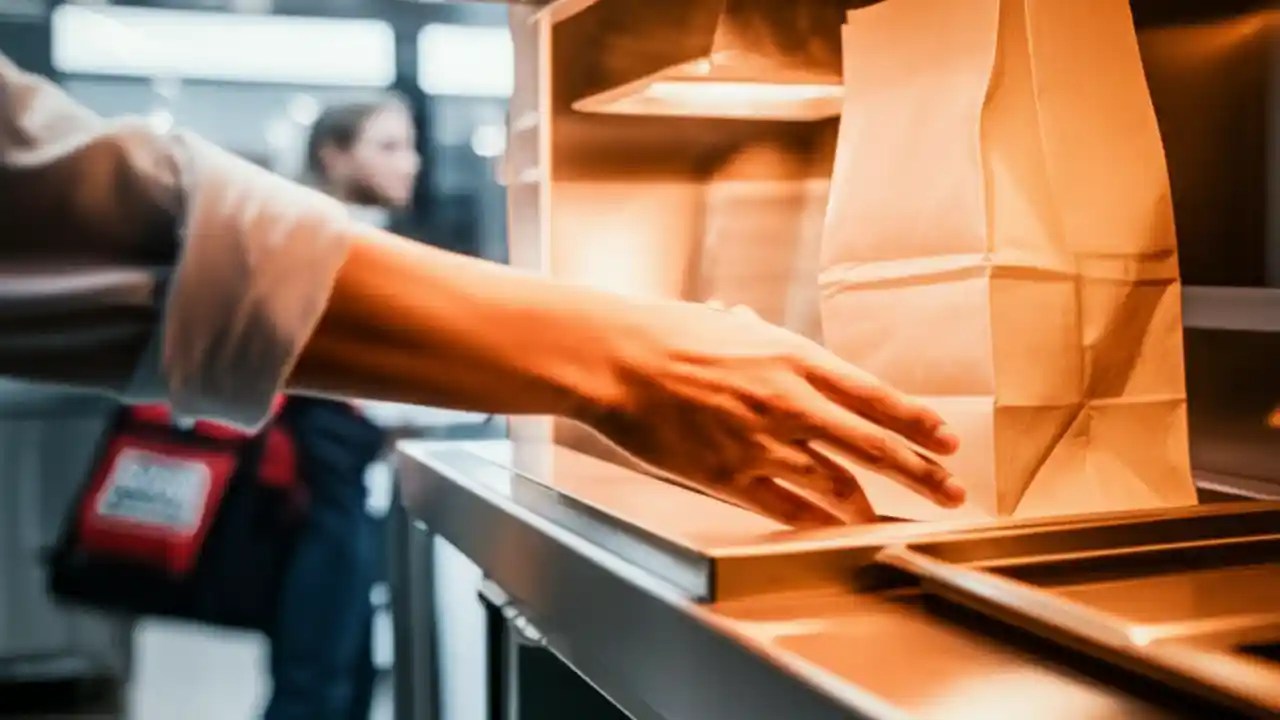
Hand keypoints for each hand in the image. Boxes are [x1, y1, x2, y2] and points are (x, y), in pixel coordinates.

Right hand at [580, 299, 962, 525]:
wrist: (618, 359)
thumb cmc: (667, 334)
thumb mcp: (724, 324)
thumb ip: (751, 333)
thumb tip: (751, 323)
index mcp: (795, 359)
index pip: (875, 397)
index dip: (917, 423)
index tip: (948, 441)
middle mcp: (791, 402)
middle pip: (873, 446)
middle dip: (921, 473)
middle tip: (951, 492)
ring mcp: (763, 442)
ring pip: (836, 483)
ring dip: (867, 505)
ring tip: (885, 518)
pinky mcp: (731, 475)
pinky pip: (785, 507)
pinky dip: (813, 521)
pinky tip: (829, 528)